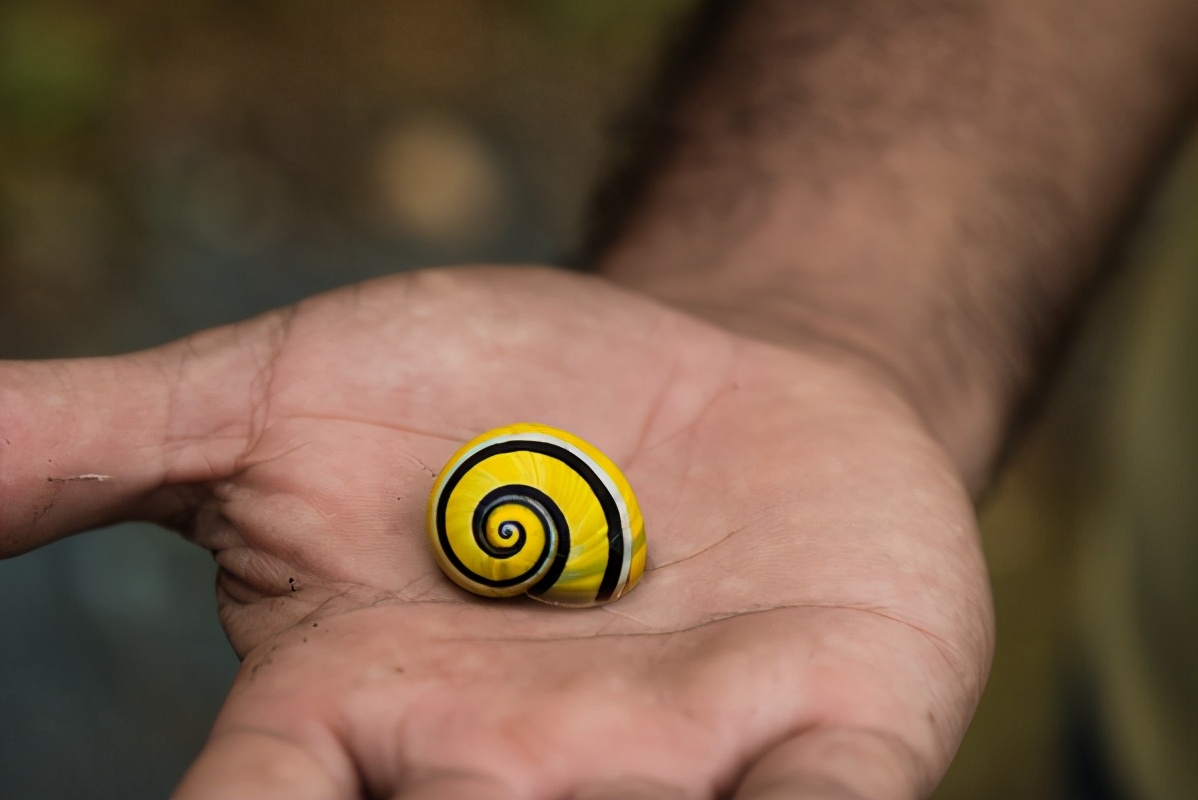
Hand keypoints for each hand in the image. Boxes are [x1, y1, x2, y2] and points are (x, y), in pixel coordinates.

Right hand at [4, 265, 992, 797]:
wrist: (712, 375)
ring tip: (564, 776)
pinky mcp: (832, 736)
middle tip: (469, 778)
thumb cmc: (495, 397)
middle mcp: (502, 780)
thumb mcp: (285, 398)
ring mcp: (679, 771)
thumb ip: (100, 438)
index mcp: (348, 717)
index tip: (254, 798)